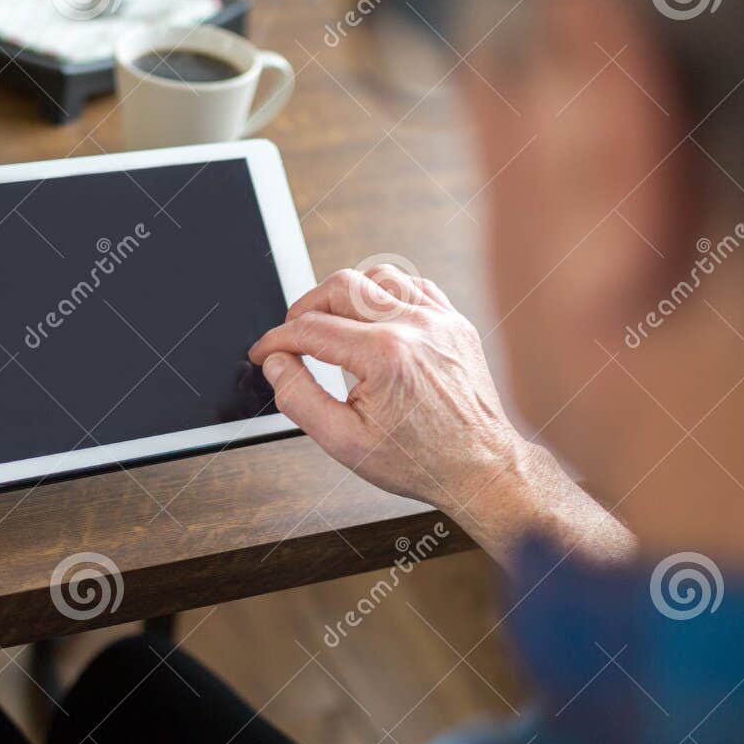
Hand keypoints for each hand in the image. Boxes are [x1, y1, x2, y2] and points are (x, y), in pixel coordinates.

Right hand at [249, 265, 518, 513]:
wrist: (478, 467)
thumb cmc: (419, 461)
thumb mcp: (343, 442)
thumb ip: (298, 398)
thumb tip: (277, 362)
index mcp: (384, 356)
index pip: (311, 328)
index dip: (276, 340)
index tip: (265, 352)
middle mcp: (414, 327)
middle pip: (340, 286)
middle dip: (305, 308)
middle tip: (292, 336)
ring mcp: (439, 320)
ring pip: (377, 276)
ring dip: (346, 295)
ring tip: (332, 324)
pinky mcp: (454, 322)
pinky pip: (413, 286)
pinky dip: (384, 294)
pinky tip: (373, 320)